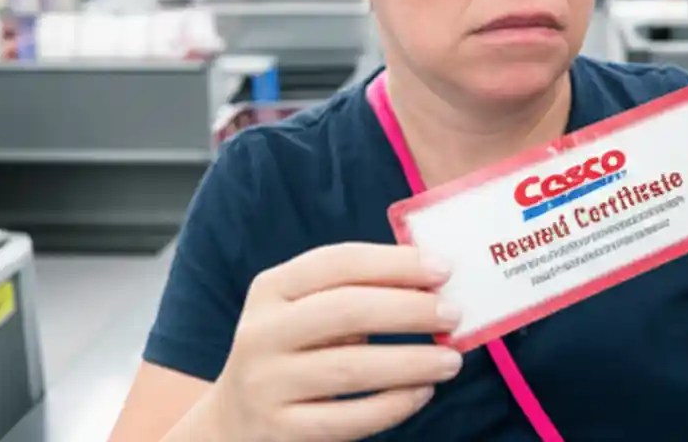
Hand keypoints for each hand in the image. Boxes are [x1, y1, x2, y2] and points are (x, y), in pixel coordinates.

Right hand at [211, 242, 464, 441]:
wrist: (234, 422)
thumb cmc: (293, 353)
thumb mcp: (304, 312)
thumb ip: (355, 293)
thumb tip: (434, 286)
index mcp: (272, 288)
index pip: (337, 262)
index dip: (394, 263)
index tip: (443, 269)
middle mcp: (261, 332)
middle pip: (344, 310)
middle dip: (407, 309)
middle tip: (452, 315)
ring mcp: (267, 383)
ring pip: (350, 368)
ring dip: (411, 361)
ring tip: (451, 360)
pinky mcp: (281, 429)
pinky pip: (348, 418)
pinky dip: (393, 405)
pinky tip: (423, 393)